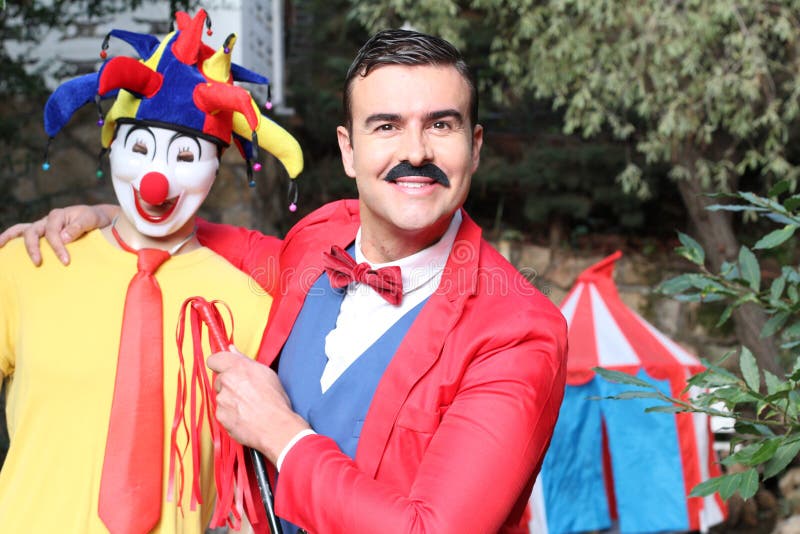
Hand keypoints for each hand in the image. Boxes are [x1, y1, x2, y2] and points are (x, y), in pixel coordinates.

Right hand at [0, 204, 117, 265]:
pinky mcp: (41, 233)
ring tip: (0, 247)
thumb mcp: (89, 220)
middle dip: (34, 248)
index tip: (65, 261)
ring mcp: (41, 226)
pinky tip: (1, 246)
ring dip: (10, 238)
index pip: (52, 233)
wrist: (95, 217)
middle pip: (33, 232)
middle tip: (38, 263)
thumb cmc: (92, 219)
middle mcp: (46, 220)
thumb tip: (63, 237)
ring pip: (22, 230)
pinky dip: (10, 237)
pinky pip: (21, 232)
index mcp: (57, 215)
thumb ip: (77, 227)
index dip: (58, 247)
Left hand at [207, 348, 310, 464]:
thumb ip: (244, 360)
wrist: (275, 427)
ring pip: (221, 396)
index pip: (214, 359)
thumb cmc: (275, 401)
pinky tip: (245, 416)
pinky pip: (222, 412)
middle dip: (229, 384)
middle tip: (245, 391)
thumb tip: (232, 349)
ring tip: (248, 406)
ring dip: (230, 400)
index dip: (219, 363)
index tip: (225, 367)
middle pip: (219, 380)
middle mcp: (226, 381)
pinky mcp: (220, 416)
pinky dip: (231, 414)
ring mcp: (222, 399)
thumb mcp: (266, 373)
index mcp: (237, 367)